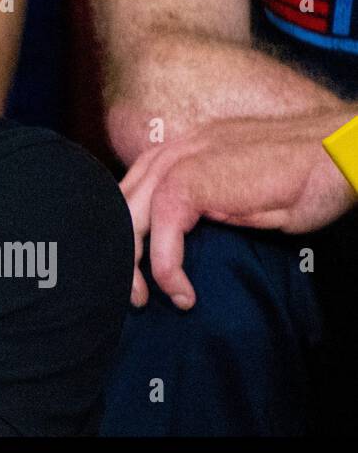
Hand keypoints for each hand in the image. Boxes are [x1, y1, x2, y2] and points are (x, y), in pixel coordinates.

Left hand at [120, 108, 356, 309]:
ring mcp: (177, 164)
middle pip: (117, 207)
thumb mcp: (234, 192)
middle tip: (132, 294)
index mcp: (174, 152)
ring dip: (132, 268)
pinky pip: (163, 233)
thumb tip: (177, 241)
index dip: (122, 234)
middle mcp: (168, 154)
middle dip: (117, 254)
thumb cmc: (296, 176)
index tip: (131, 271)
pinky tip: (183, 293)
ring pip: (128, 220)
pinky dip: (167, 270)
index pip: (126, 194)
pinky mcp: (192, 183)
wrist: (334, 154)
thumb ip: (201, 206)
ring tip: (145, 299)